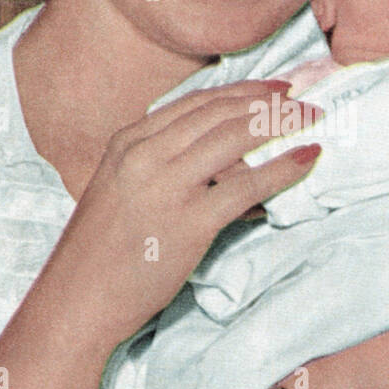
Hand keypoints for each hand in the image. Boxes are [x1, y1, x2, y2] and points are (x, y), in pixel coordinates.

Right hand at [40, 81, 320, 352]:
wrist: (77, 301)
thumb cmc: (101, 255)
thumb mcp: (122, 192)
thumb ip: (162, 169)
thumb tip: (223, 165)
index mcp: (128, 143)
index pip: (194, 103)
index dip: (240, 91)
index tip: (272, 88)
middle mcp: (145, 155)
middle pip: (219, 112)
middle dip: (267, 100)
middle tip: (302, 98)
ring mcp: (167, 186)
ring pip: (236, 137)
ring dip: (281, 122)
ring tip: (311, 119)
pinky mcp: (189, 221)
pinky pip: (248, 184)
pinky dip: (283, 167)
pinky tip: (306, 158)